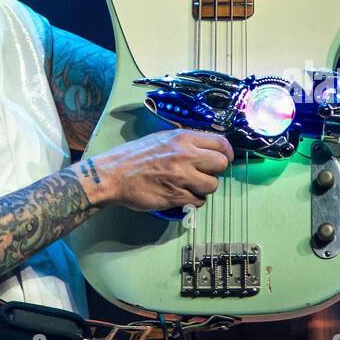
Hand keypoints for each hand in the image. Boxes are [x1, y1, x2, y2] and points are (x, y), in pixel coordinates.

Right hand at [89, 130, 233, 212]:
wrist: (114, 174)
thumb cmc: (135, 155)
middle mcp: (185, 155)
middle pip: (221, 164)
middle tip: (204, 173)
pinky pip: (198, 202)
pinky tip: (180, 195)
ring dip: (204, 188)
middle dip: (215, 171)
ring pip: (212, 185)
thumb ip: (185, 142)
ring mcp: (181, 177)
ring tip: (190, 186)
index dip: (226, 153)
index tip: (223, 159)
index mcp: (182, 138)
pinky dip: (192, 201)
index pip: (221, 143)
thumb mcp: (162, 138)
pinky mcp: (176, 197)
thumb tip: (207, 149)